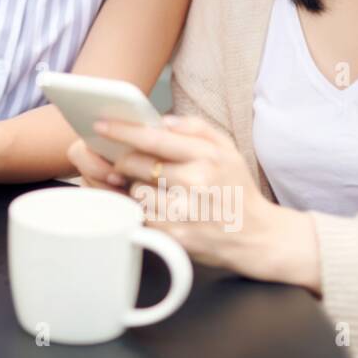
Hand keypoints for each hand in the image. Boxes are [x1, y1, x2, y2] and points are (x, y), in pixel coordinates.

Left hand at [72, 115, 317, 285]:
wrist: (257, 237)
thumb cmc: (237, 189)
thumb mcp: (227, 149)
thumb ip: (195, 127)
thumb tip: (161, 120)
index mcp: (206, 157)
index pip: (153, 138)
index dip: (122, 130)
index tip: (100, 124)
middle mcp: (193, 183)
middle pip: (135, 164)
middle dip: (127, 161)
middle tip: (131, 162)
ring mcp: (182, 212)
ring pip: (135, 190)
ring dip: (138, 187)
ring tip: (159, 189)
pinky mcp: (174, 235)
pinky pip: (142, 214)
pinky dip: (145, 208)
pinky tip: (163, 207)